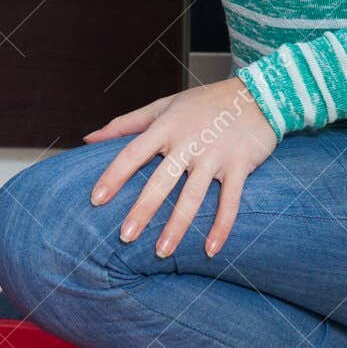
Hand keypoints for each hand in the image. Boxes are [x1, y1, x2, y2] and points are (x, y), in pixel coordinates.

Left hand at [82, 78, 278, 258]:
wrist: (257, 94)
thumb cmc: (204, 102)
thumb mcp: (163, 106)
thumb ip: (125, 123)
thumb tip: (88, 139)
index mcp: (166, 127)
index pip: (133, 153)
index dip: (113, 176)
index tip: (95, 200)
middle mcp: (189, 142)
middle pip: (161, 181)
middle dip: (143, 210)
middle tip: (125, 237)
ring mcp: (215, 155)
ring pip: (193, 197)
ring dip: (177, 227)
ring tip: (162, 252)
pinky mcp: (239, 166)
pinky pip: (230, 202)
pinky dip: (222, 227)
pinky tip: (211, 249)